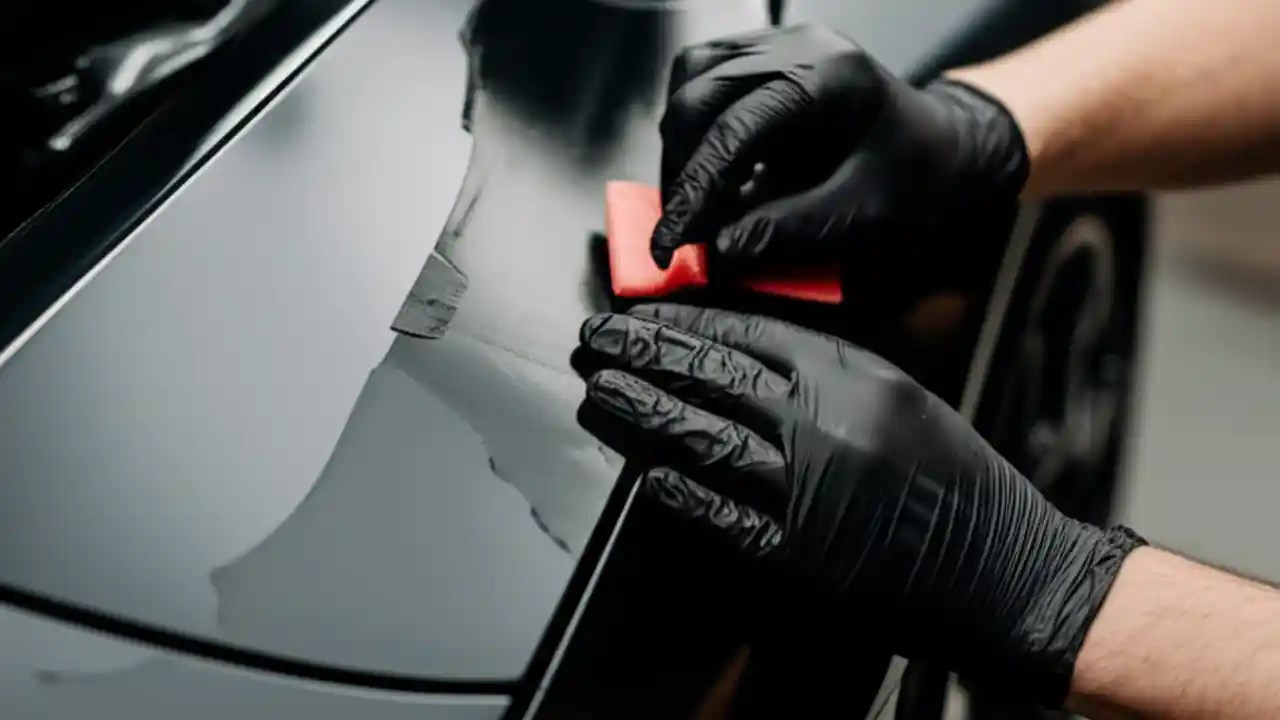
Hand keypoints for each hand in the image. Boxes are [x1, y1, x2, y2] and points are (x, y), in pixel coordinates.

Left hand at [572, 304, 1142, 705]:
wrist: (1005, 570)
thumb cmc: (955, 483)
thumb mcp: (901, 397)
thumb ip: (828, 372)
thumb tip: (740, 352)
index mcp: (856, 376)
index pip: (746, 335)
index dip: (680, 323)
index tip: (638, 315)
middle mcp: (828, 424)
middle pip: (713, 377)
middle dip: (641, 355)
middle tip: (591, 340)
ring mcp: (811, 490)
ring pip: (704, 439)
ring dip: (639, 414)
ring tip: (595, 393)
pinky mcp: (802, 554)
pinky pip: (724, 515)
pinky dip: (680, 491)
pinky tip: (642, 471)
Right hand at [652, 25, 1028, 276]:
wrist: (955, 151)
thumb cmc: (924, 179)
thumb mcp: (862, 216)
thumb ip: (786, 232)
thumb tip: (717, 254)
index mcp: (830, 79)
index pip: (733, 130)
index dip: (693, 193)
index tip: (671, 244)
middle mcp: (801, 46)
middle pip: (699, 95)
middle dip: (681, 171)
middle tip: (682, 230)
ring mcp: (783, 44)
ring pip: (693, 80)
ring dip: (682, 146)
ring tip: (697, 201)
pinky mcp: (771, 58)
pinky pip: (707, 78)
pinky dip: (696, 128)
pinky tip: (713, 169)